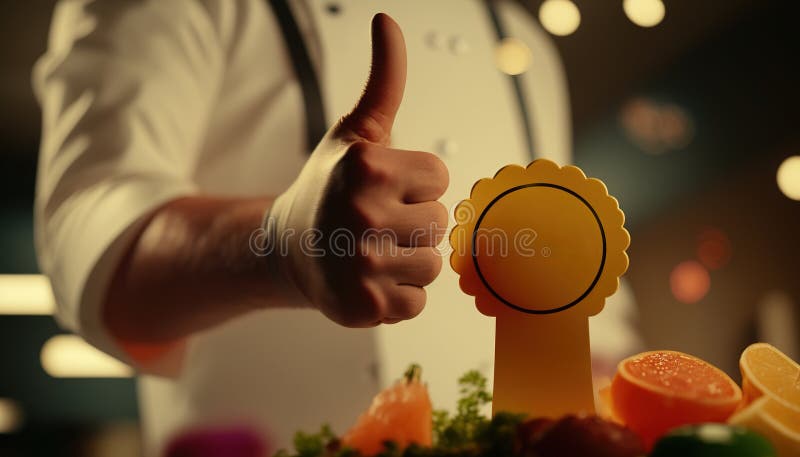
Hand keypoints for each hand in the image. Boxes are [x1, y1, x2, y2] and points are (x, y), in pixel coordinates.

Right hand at [263, 14, 448, 326]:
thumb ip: (383, 80)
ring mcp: (363, 265)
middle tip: (372, 225)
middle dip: (412, 224)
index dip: (414, 184)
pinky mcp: (365, 308)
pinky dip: (397, 297)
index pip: (439, 178)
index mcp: (368, 167)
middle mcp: (363, 214)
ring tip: (371, 253)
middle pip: (438, 223)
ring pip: (432, 266)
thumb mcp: (355, 132)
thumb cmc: (328, 187)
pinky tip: (367, 282)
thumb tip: (387, 20)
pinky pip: (417, 304)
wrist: (286, 250)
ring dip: (407, 262)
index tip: (381, 189)